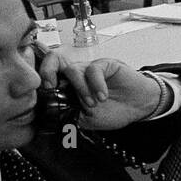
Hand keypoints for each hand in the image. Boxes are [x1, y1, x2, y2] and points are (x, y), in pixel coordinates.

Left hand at [37, 51, 161, 130]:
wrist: (139, 107)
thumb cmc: (114, 111)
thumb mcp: (86, 119)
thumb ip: (70, 114)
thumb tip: (50, 117)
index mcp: (69, 86)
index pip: (49, 75)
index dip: (41, 79)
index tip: (42, 93)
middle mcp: (77, 74)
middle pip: (54, 60)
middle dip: (47, 71)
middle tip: (51, 87)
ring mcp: (91, 68)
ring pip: (73, 69)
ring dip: (80, 89)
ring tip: (92, 103)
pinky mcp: (106, 65)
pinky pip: (94, 70)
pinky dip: (96, 85)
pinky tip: (102, 96)